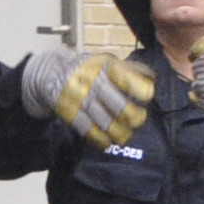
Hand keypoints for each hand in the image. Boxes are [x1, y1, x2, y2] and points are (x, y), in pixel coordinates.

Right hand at [18, 45, 155, 149]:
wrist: (50, 73)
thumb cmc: (90, 70)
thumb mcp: (109, 62)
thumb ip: (132, 71)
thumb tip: (152, 82)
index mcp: (108, 67)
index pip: (134, 83)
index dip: (143, 93)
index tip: (144, 97)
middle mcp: (94, 82)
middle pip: (123, 109)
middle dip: (135, 119)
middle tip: (136, 120)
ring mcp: (80, 99)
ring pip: (108, 124)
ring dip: (120, 134)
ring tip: (124, 135)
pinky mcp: (69, 112)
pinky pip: (89, 131)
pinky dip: (101, 140)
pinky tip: (107, 141)